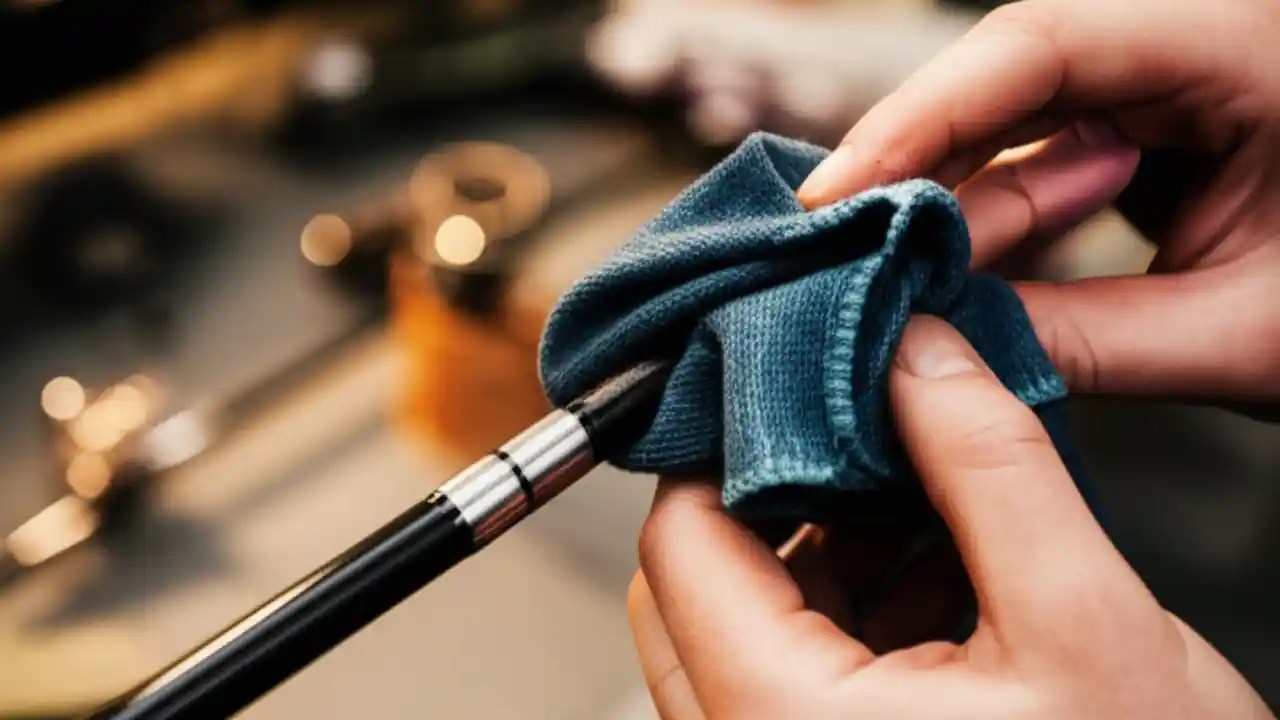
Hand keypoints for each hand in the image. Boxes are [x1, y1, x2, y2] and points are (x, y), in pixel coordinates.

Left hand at [627, 316, 1272, 718]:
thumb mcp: (1086, 624)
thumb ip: (990, 469)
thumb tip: (916, 352)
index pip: (680, 542)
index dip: (730, 446)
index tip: (794, 385)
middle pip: (696, 581)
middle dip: (784, 494)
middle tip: (867, 435)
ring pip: (744, 623)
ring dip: (826, 549)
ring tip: (926, 501)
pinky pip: (794, 669)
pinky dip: (853, 608)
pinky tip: (942, 570)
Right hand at [796, 0, 1279, 408]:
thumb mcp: (1248, 334)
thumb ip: (1086, 338)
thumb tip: (932, 348)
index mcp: (1247, 37)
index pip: (1042, 41)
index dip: (920, 116)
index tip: (835, 196)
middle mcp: (1196, 37)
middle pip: (1008, 76)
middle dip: (916, 166)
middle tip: (830, 248)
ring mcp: (1170, 83)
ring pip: (1015, 121)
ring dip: (950, 199)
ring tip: (879, 275)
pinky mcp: (1150, 130)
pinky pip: (1043, 156)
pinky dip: (993, 215)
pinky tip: (949, 270)